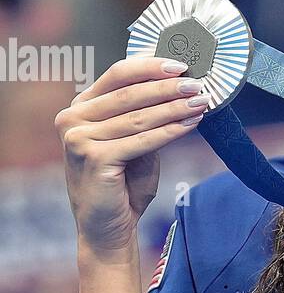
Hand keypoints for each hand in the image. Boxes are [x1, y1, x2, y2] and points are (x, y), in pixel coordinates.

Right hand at [55, 55, 209, 257]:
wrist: (107, 228)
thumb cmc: (123, 184)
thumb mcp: (133, 142)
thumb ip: (145, 115)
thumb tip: (180, 87)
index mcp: (80, 108)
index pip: (117, 75)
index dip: (150, 67)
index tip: (181, 65)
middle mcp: (72, 119)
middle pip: (129, 93)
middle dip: (168, 87)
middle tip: (198, 84)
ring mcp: (79, 138)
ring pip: (138, 116)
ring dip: (174, 107)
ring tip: (201, 102)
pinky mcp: (94, 158)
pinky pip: (142, 140)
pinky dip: (170, 131)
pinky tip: (190, 124)